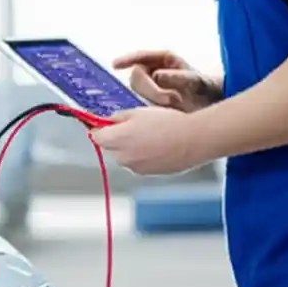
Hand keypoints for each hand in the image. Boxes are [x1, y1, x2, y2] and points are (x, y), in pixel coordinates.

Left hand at [90, 107, 207, 175]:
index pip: (96, 137)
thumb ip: (117, 118)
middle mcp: (123, 158)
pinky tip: (157, 145)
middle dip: (117, 138)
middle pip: (110, 147)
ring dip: (130, 147)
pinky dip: (143, 155)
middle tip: (133, 126)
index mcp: (117, 140)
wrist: (192, 140)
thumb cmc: (167, 123)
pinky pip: (138, 163)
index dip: (99, 128)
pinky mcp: (147, 174)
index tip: (103, 124)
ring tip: (150, 135)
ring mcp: (135, 168)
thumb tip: (107, 121)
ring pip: (125, 156)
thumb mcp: (137, 112)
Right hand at [114, 50, 222, 112]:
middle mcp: (155, 70)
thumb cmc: (207, 88)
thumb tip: (157, 75)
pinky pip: (143, 102)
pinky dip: (152, 107)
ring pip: (139, 90)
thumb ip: (178, 77)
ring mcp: (153, 86)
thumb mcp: (195, 81)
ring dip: (153, 98)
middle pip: (137, 76)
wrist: (214, 106)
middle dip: (149, 88)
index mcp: (164, 59)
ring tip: (174, 103)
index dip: (127, 59)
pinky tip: (167, 110)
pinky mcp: (153, 100)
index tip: (115, 65)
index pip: (140, 56)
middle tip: (169, 99)